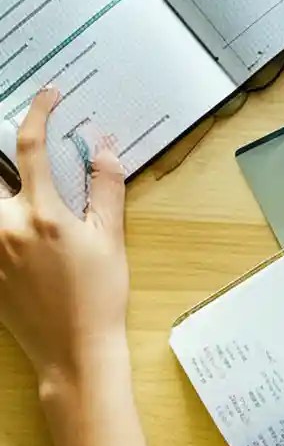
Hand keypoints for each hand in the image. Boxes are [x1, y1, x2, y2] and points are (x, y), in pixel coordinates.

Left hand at [0, 87, 128, 390]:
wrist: (75, 350)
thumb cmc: (99, 296)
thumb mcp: (111, 237)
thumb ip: (106, 187)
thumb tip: (102, 146)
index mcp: (43, 214)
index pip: (33, 146)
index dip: (40, 112)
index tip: (49, 95)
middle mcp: (7, 227)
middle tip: (15, 142)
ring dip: (0, 185)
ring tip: (16, 185)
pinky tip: (14, 220)